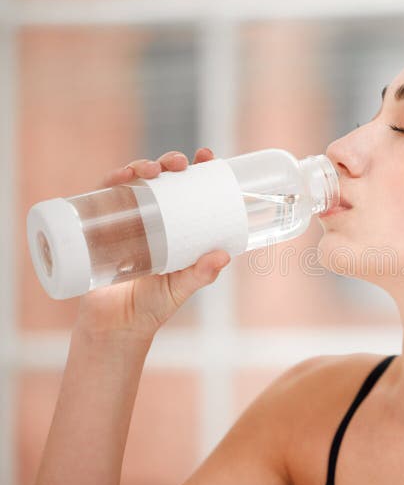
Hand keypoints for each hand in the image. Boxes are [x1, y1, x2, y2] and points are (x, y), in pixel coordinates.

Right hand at [74, 148, 230, 341]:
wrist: (115, 327)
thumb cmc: (153, 307)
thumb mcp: (181, 289)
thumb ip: (200, 275)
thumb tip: (223, 255)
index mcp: (177, 229)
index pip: (190, 191)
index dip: (198, 170)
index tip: (206, 156)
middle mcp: (152, 220)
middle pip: (162, 180)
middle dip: (170, 162)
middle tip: (180, 164)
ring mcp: (125, 221)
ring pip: (134, 183)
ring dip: (142, 166)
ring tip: (152, 169)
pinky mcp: (99, 228)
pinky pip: (103, 197)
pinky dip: (111, 182)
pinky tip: (120, 177)